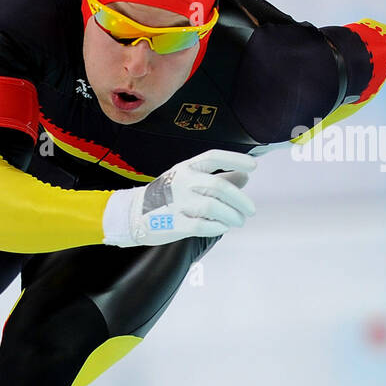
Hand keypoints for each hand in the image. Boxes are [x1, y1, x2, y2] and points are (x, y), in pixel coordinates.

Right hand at [102, 149, 258, 246]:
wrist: (132, 214)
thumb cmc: (166, 195)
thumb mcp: (189, 179)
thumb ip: (218, 177)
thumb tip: (246, 176)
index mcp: (185, 168)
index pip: (214, 157)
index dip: (235, 159)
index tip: (253, 167)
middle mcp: (182, 182)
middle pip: (219, 187)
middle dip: (240, 200)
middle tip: (250, 210)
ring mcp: (177, 203)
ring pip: (214, 208)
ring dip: (232, 216)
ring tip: (237, 221)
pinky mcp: (174, 224)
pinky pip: (203, 226)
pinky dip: (217, 227)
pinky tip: (222, 227)